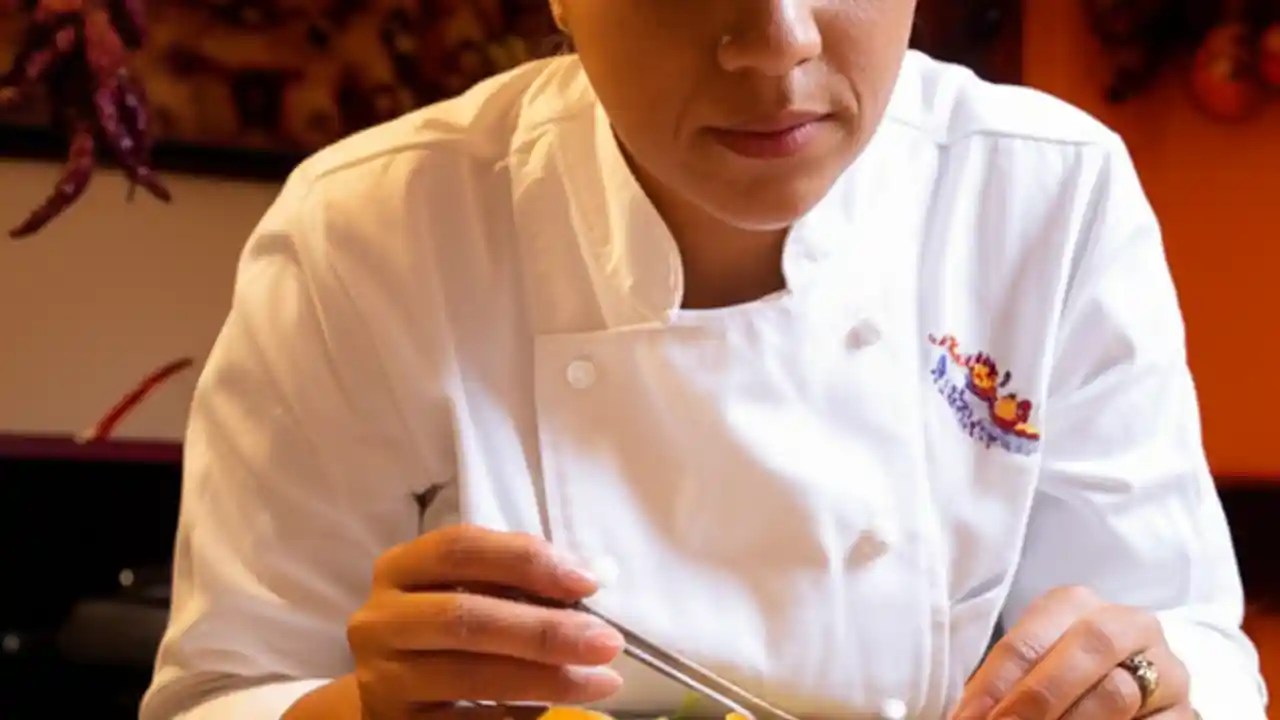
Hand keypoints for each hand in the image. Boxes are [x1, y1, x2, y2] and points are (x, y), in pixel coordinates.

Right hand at [346, 525, 624, 717]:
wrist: (392, 694)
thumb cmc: (444, 631)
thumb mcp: (464, 592)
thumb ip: (511, 583)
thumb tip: (583, 586)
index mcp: (399, 569)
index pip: (460, 549)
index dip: (525, 560)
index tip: (587, 582)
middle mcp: (380, 620)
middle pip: (466, 618)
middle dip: (545, 631)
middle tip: (607, 643)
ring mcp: (383, 678)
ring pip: (470, 677)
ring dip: (546, 679)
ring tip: (601, 681)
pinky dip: (516, 715)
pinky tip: (554, 708)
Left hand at [951, 586, 1193, 718]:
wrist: (1134, 680)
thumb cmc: (1063, 674)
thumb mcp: (1034, 668)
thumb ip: (1003, 687)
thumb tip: (965, 718)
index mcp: (1075, 605)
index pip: (1028, 640)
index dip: (993, 684)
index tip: (967, 719)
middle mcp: (1128, 625)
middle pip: (1085, 650)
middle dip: (1037, 698)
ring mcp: (1166, 669)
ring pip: (1117, 693)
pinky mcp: (1187, 712)